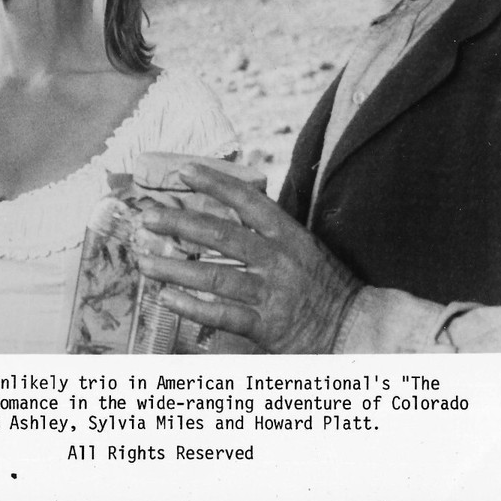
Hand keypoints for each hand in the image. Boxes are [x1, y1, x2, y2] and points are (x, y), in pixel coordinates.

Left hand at [134, 163, 360, 353]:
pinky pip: (223, 315)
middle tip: (147, 218)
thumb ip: (269, 231)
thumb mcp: (304, 247)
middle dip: (180, 224)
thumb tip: (229, 209)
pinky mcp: (267, 327)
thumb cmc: (325, 285)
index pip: (248, 202)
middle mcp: (278, 261)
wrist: (357, 329)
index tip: (185, 171)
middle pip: (221, 236)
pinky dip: (193, 307)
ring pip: (215, 277)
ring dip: (174, 269)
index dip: (215, 184)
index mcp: (288, 236)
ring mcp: (272, 294)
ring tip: (144, 262)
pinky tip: (167, 299)